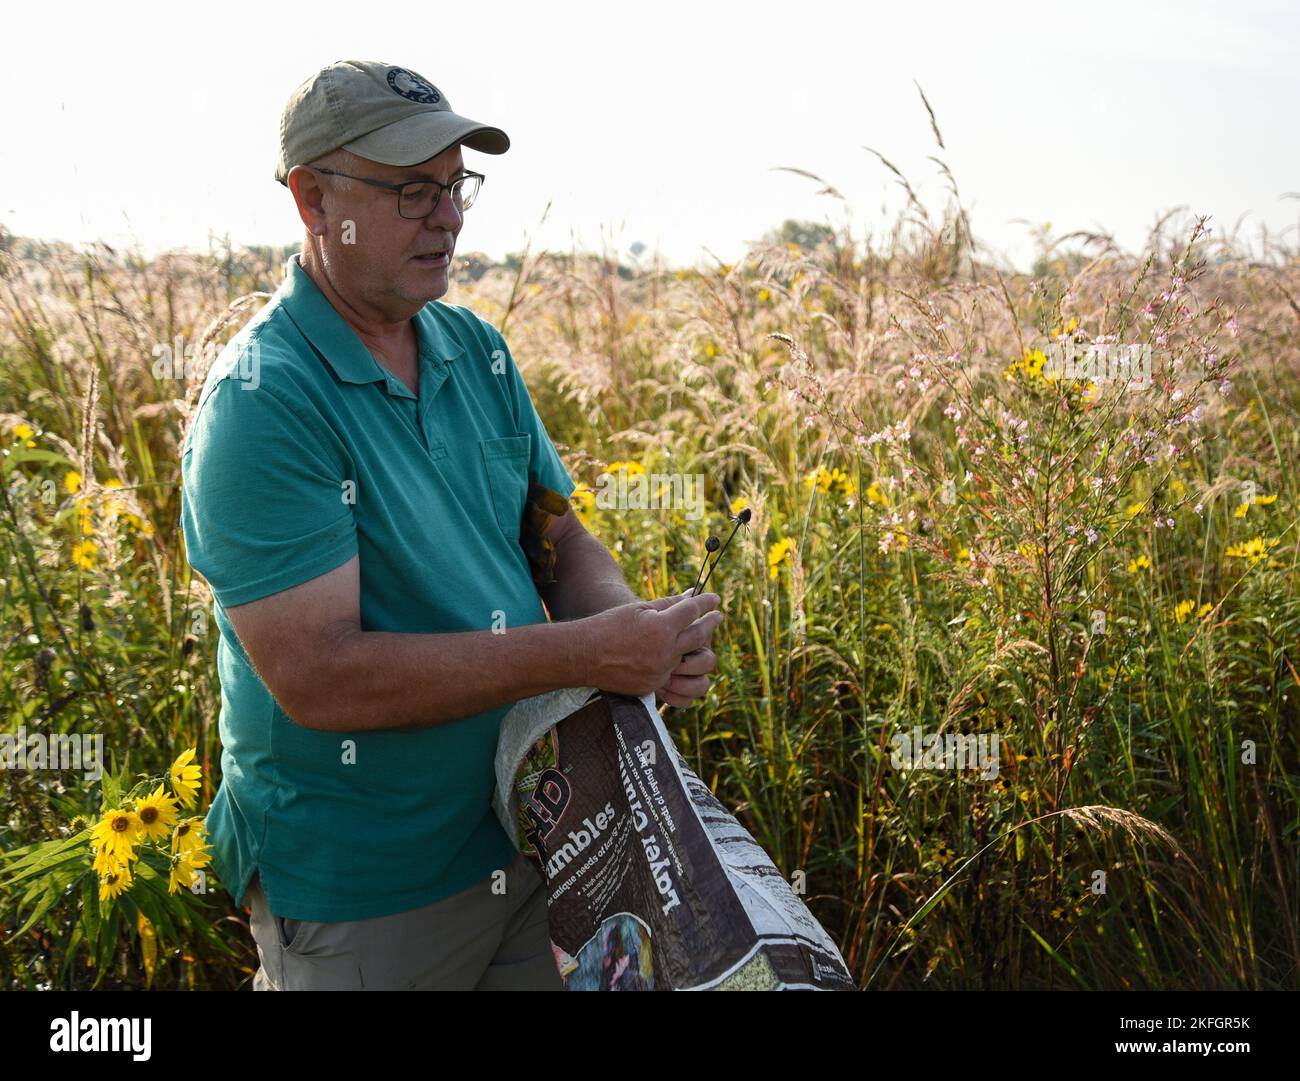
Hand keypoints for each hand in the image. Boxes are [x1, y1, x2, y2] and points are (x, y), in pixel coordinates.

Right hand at [577, 590, 720, 697]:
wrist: (584, 655)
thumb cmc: (610, 625)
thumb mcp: (640, 609)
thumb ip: (668, 604)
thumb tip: (692, 595)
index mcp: (661, 627)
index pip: (693, 610)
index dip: (706, 602)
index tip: (713, 598)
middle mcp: (665, 651)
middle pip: (700, 636)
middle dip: (711, 623)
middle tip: (718, 616)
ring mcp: (661, 671)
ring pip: (695, 662)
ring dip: (703, 649)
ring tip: (704, 640)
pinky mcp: (654, 686)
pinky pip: (678, 679)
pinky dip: (682, 667)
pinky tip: (685, 658)